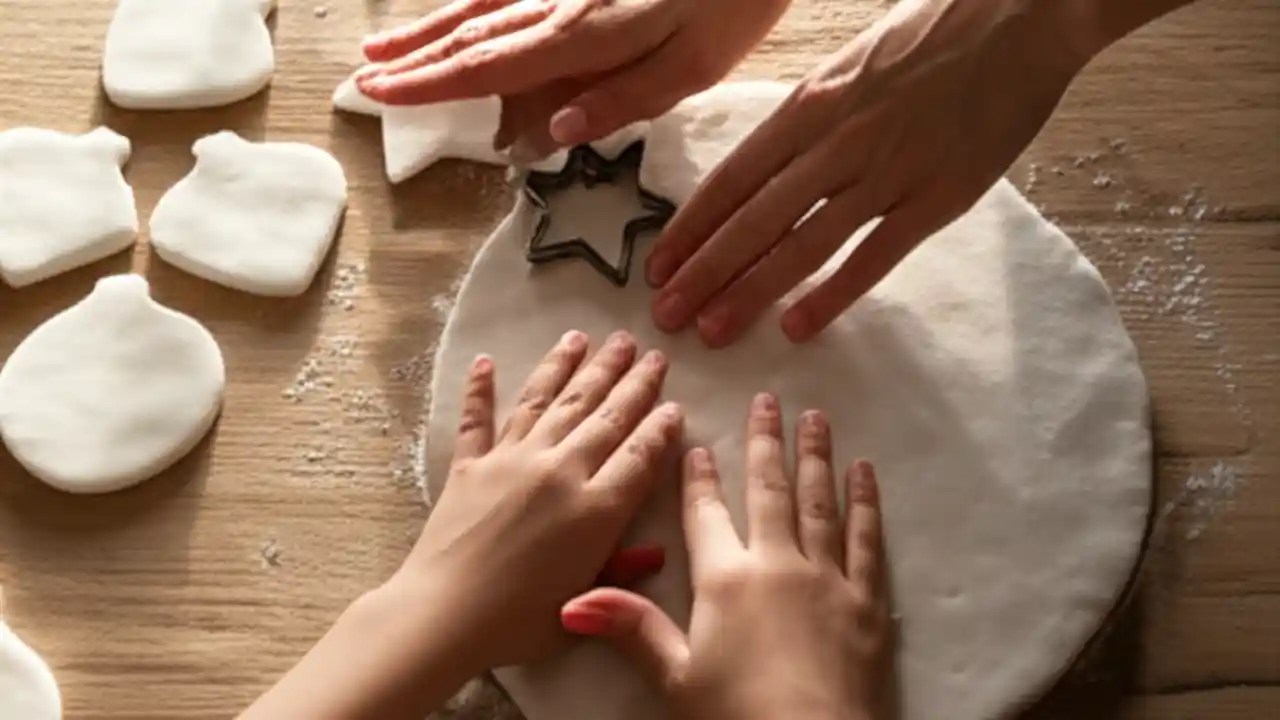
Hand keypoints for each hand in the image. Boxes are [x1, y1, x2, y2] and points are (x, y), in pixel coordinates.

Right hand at [356, 0, 788, 157]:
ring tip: (382, 48)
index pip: (488, 67)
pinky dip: (470, 0)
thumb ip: (622, 99)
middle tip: (364, 81)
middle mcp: (560, 3)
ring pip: (481, 4)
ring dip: (428, 29)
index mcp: (583, 37)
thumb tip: (554, 133)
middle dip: (415, 62)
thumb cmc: (732, 2)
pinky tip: (455, 9)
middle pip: (472, 35)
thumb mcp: (692, 66)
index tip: (381, 98)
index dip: (431, 86)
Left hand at [398, 330, 684, 669]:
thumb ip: (621, 571)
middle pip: (603, 415)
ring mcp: (511, 461)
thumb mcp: (585, 600)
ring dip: (571, 366)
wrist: (443, 616)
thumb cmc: (519, 622)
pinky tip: (488, 361)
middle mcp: (558, 471)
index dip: (660, 425)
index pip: (639, 453)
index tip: (674, 402)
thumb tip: (655, 552)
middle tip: (647, 349)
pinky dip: (481, 389)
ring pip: (549, 401)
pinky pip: (478, 419)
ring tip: (587, 337)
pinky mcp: (470, 466)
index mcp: (595, 508)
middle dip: (630, 380)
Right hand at [561, 394, 893, 719]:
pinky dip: (864, 503)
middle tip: (769, 399)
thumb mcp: (675, 677)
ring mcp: (828, 578)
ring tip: (816, 418)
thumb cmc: (737, 717)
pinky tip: (864, 474)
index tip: (700, 442)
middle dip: (766, 442)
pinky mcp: (867, 600)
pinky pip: (866, 538)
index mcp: (725, 579)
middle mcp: (777, 564)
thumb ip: (631, 630)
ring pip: (819, 503)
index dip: (699, 478)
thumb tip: (570, 601)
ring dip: (817, 457)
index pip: (706, 514)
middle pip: (769, 491)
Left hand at [646, 0, 1092, 346]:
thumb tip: (764, 168)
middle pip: (753, 219)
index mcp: (808, 105)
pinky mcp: (936, 198)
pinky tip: (797, 327)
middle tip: (667, 316)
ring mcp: (886, 173)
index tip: (658, 265)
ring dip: (751, 292)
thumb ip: (805, 118)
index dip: (691, 227)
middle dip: (703, 273)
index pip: (732, 178)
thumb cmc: (929, 33)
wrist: (1018, 16)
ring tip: (713, 331)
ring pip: (802, 244)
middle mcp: (835, 142)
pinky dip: (832, 295)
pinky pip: (873, 256)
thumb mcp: (846, 65)